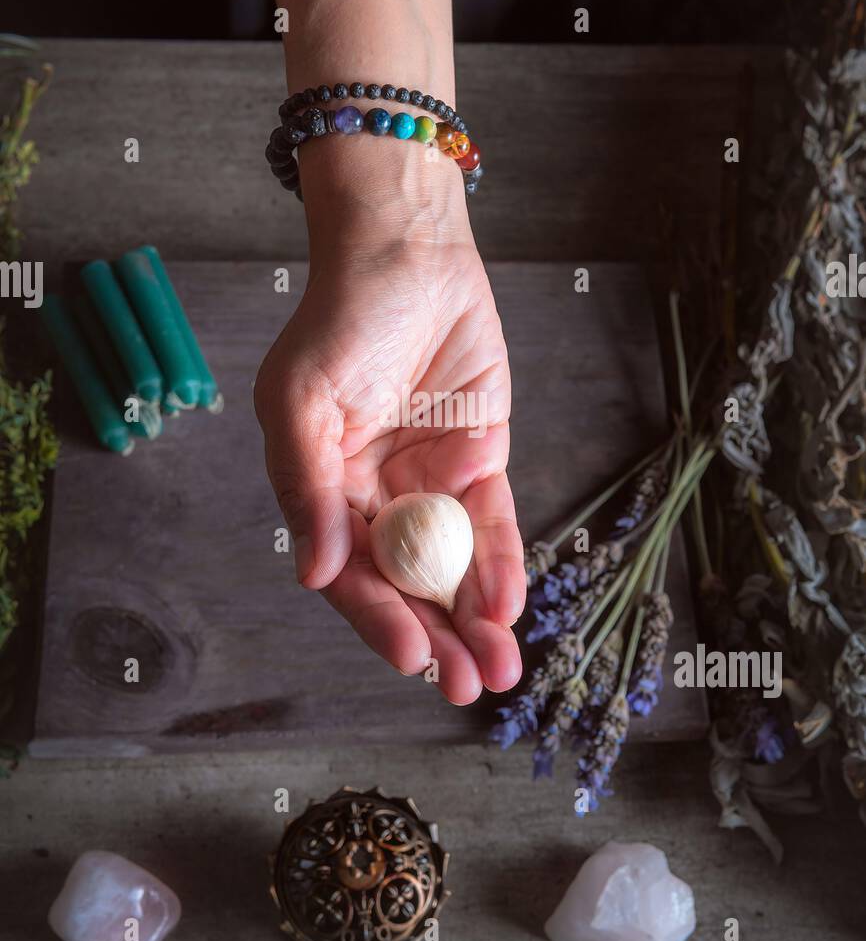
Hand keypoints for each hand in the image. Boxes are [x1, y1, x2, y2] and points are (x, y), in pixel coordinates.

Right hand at [254, 140, 524, 703]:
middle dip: (438, 639)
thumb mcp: (303, 401)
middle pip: (407, 583)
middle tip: (468, 687)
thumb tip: (313, 573)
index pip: (350, 572)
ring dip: (475, 618)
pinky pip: (492, 523)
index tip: (411, 658)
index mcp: (324, 491)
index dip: (378, 619)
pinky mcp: (479, 458)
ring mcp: (429, 481)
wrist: (408, 253)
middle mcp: (375, 496)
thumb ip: (308, 488)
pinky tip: (509, 605)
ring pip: (455, 565)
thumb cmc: (341, 318)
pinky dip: (502, 564)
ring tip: (498, 669)